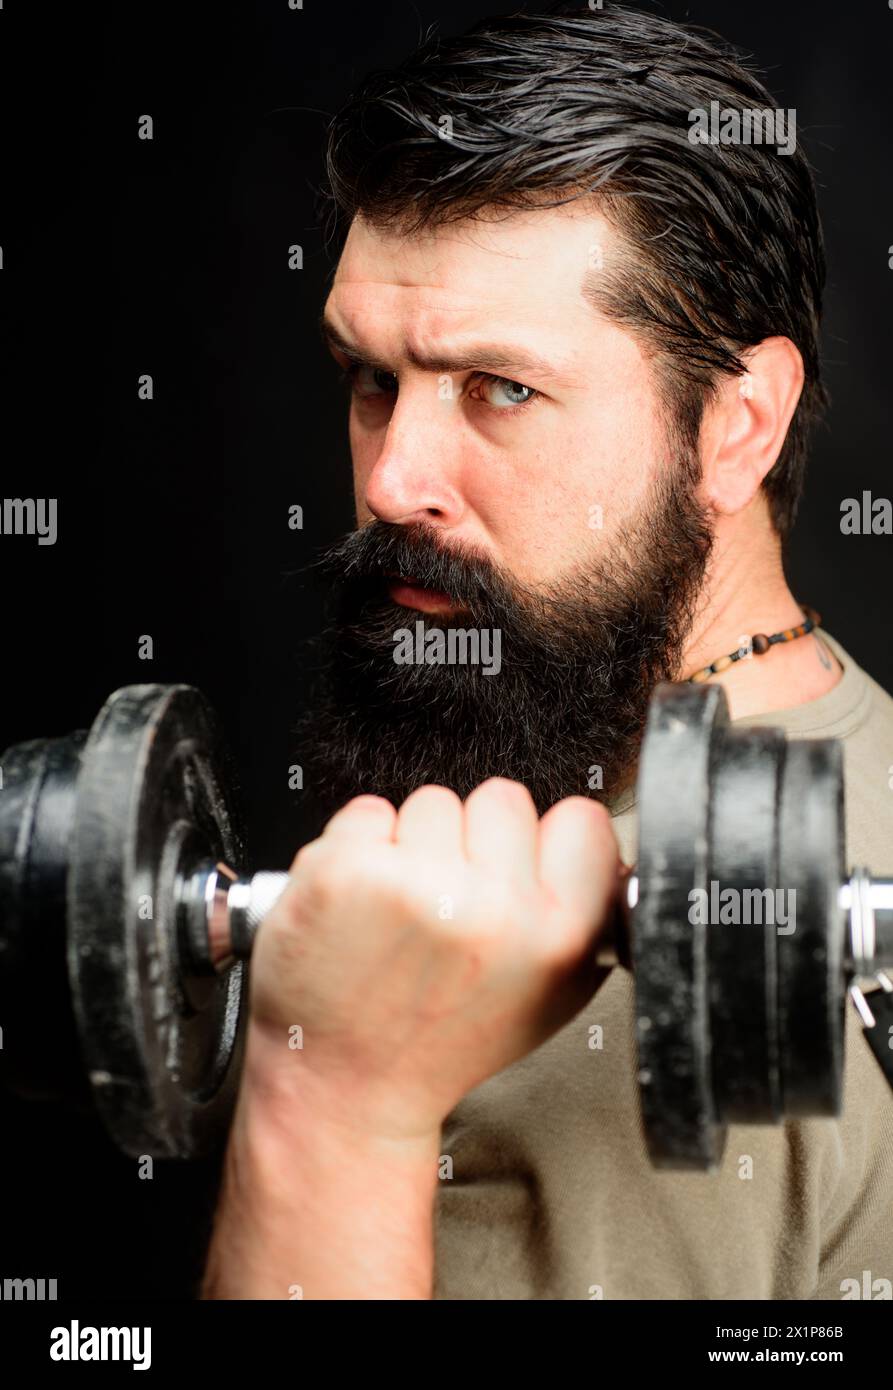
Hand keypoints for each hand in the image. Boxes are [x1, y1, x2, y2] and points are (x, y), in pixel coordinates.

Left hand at [245, 779, 620, 1142]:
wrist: (346, 1084)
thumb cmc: (441, 1039)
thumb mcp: (550, 996)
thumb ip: (584, 914)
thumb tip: (598, 847)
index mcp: (558, 938)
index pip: (582, 819)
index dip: (547, 840)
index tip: (520, 869)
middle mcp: (493, 909)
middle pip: (503, 798)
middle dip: (476, 839)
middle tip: (451, 905)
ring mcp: (416, 885)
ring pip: (433, 801)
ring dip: (416, 844)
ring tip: (402, 913)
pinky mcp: (346, 872)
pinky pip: (367, 811)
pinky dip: (358, 848)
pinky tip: (360, 906)